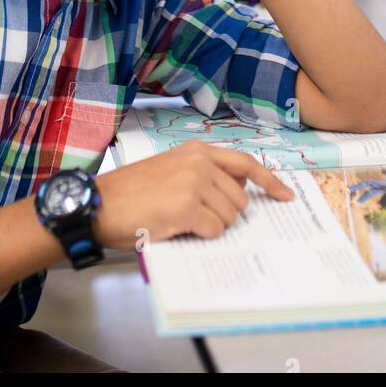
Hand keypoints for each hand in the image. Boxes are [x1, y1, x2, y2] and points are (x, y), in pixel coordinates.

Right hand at [94, 140, 293, 250]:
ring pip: (229, 217)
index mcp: (196, 150)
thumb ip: (203, 174)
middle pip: (239, 199)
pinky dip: (200, 236)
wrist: (100, 204)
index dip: (269, 181)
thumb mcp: (171, 170)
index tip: (285, 195)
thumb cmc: (132, 193)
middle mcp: (199, 162)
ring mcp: (195, 183)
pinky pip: (215, 230)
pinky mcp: (187, 207)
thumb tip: (235, 194)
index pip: (245, 163)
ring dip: (211, 226)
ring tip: (180, 220)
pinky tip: (176, 228)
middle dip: (225, 215)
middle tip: (194, 218)